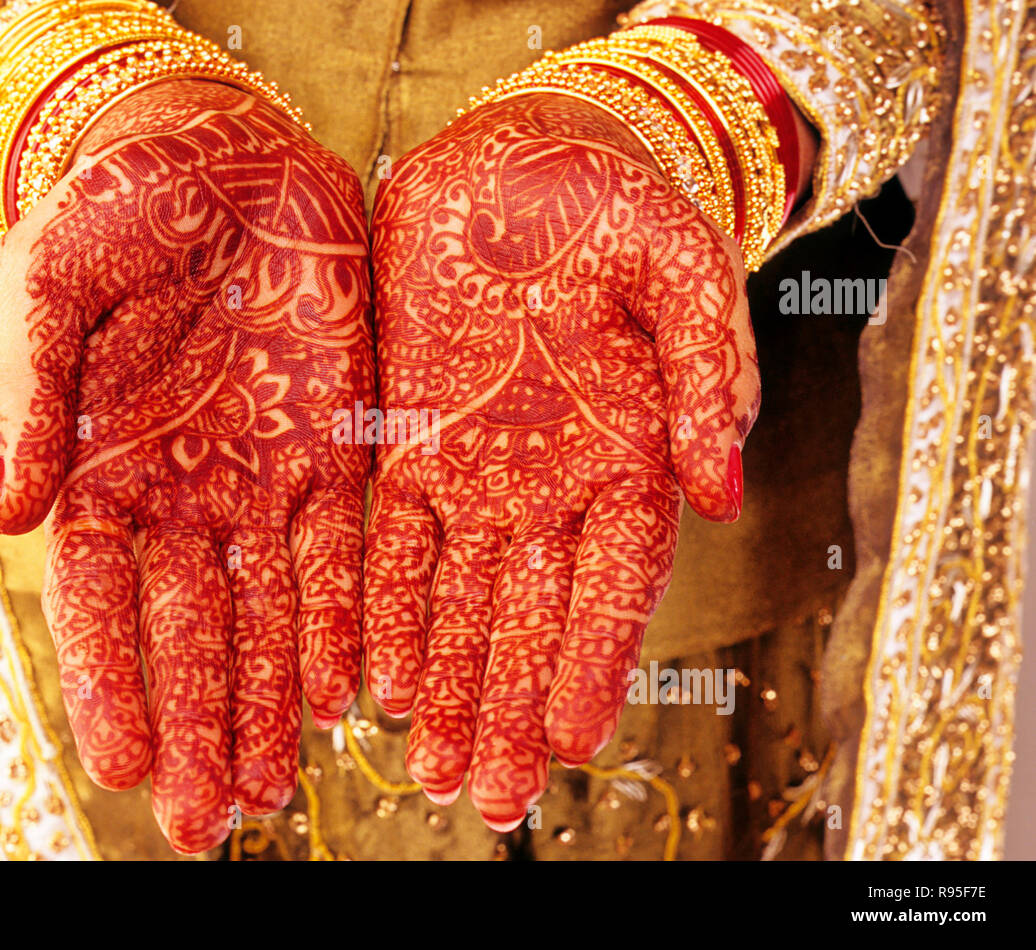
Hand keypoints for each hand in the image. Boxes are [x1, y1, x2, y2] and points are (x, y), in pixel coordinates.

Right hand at [0, 80, 371, 852]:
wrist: (228, 158)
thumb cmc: (119, 207)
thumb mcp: (53, 285)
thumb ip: (31, 398)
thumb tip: (3, 517)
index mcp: (103, 468)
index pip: (101, 601)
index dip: (112, 684)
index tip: (125, 768)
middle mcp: (185, 494)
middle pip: (191, 631)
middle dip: (202, 724)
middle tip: (213, 821)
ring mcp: (264, 479)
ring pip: (272, 612)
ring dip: (276, 698)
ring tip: (280, 781)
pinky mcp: (339, 449)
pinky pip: (346, 551)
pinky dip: (347, 620)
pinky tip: (352, 690)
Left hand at [364, 93, 759, 829]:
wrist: (523, 156)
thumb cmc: (615, 203)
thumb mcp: (683, 268)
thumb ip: (707, 375)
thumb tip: (723, 491)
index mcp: (628, 454)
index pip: (615, 582)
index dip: (592, 659)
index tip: (570, 738)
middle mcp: (550, 481)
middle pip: (528, 617)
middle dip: (507, 706)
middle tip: (489, 795)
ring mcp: (476, 467)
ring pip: (456, 599)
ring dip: (443, 682)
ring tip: (431, 766)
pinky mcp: (404, 439)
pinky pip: (388, 538)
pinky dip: (382, 607)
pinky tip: (373, 676)